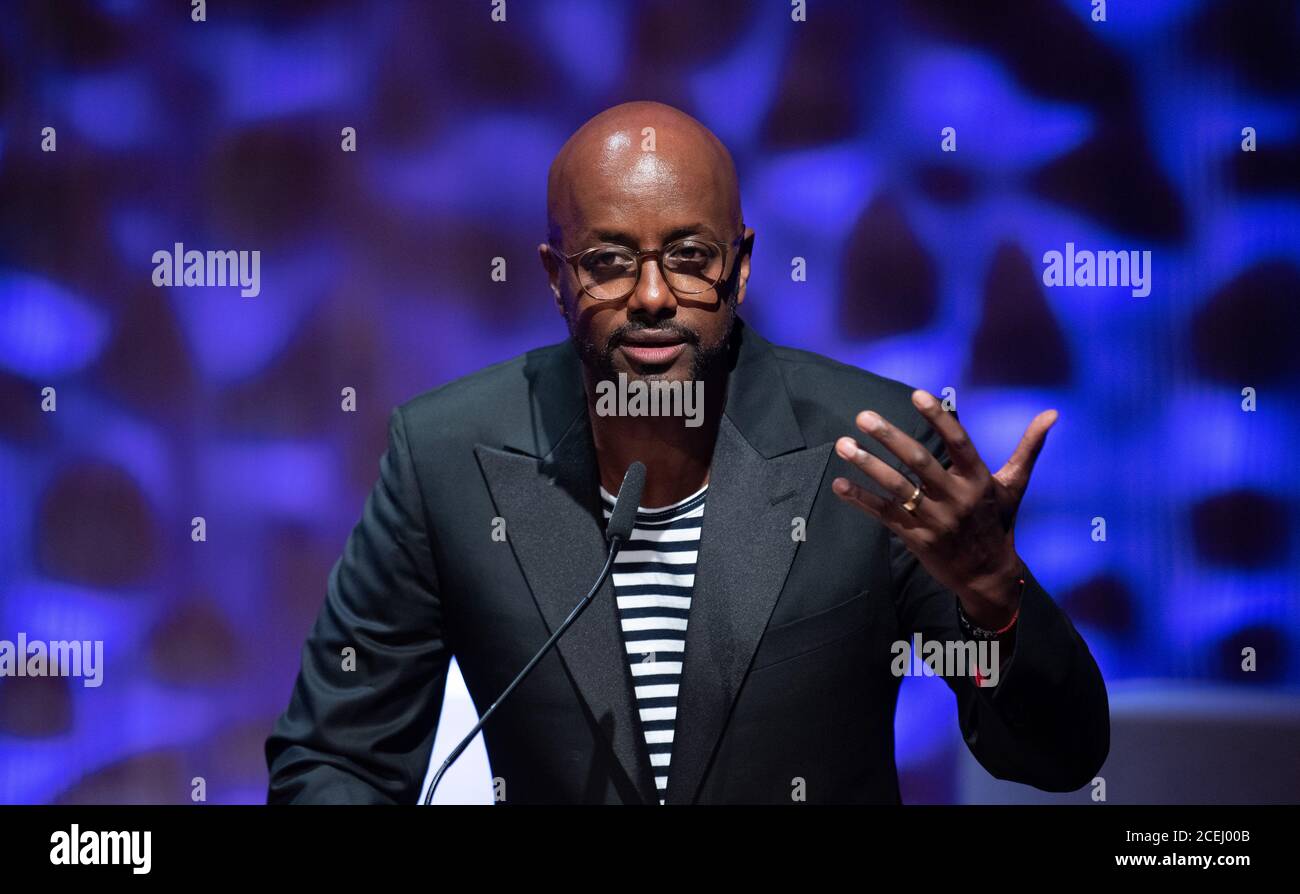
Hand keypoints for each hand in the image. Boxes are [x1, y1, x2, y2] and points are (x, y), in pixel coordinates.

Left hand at [831, 390, 1056, 628]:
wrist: (988, 575)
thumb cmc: (999, 521)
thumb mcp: (1014, 484)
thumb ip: (1029, 447)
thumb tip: (1053, 413)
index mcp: (979, 479)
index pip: (958, 442)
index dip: (939, 418)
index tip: (917, 395)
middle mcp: (957, 498)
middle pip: (919, 463)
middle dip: (889, 438)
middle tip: (864, 416)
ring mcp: (935, 520)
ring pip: (897, 488)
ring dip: (867, 466)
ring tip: (843, 445)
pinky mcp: (916, 538)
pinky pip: (884, 515)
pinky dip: (860, 500)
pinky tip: (839, 484)